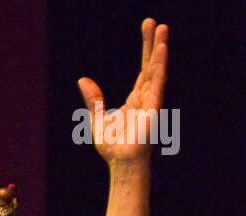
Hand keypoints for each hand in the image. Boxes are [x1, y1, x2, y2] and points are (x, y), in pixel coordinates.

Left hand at [77, 17, 169, 163]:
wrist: (120, 163)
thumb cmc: (112, 147)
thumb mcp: (96, 119)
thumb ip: (93, 99)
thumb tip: (82, 79)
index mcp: (135, 98)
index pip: (144, 68)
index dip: (146, 48)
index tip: (148, 28)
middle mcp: (146, 96)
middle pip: (152, 64)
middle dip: (154, 43)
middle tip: (157, 22)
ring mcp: (151, 101)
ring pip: (156, 69)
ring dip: (160, 49)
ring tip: (163, 28)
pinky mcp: (154, 107)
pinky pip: (157, 82)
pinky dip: (159, 66)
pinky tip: (161, 50)